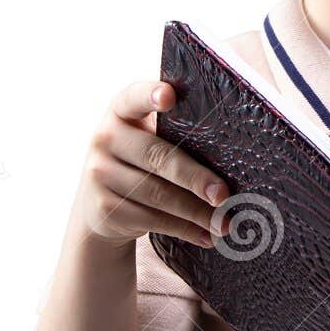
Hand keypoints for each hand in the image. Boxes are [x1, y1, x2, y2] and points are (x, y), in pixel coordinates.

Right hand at [72, 80, 230, 253]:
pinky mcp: (104, 208)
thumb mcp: (147, 140)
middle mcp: (105, 138)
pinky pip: (152, 220)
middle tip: (224, 194)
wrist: (98, 207)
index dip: (150, 94)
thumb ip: (174, 136)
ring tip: (224, 222)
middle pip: (158, 156)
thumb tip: (231, 162)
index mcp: (121, 112)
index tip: (169, 96)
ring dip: (197, 212)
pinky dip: (185, 229)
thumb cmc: (141, 164)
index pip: (133, 97)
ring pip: (158, 194)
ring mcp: (99, 174)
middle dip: (196, 178)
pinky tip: (206, 235)